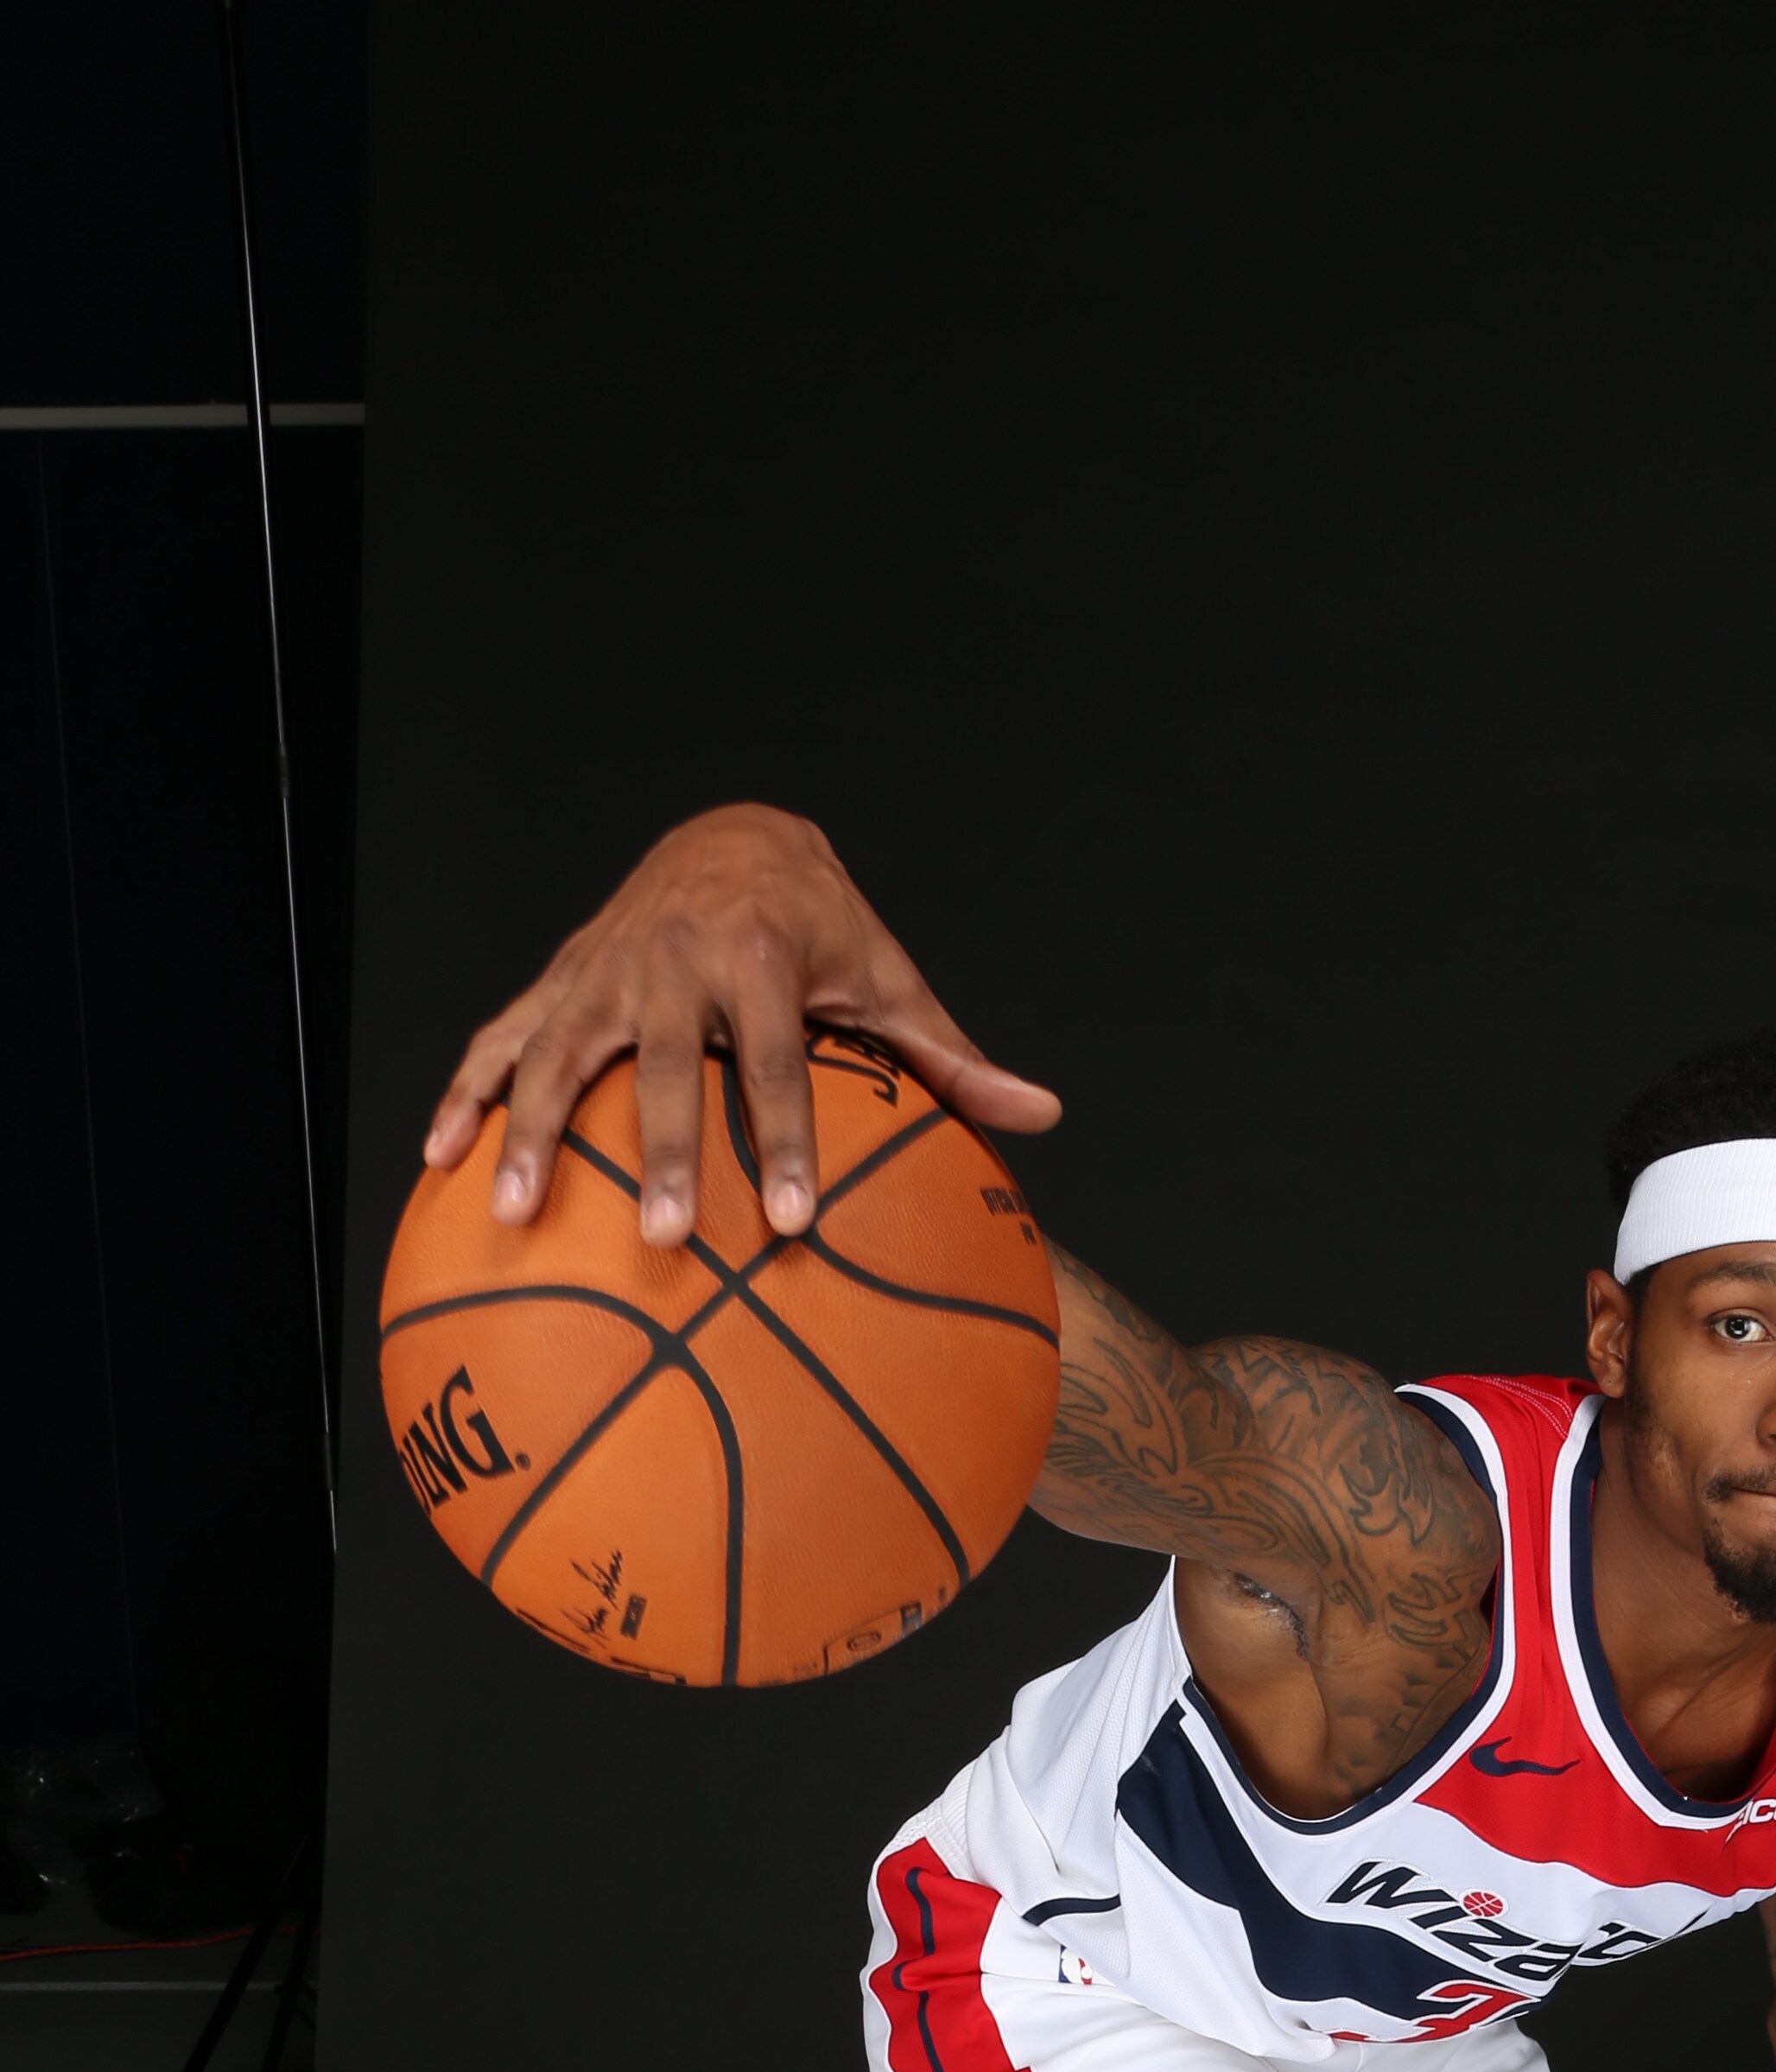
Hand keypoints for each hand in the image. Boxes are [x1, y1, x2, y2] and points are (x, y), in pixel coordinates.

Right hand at [421, 802, 1063, 1248]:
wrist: (735, 832)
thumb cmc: (825, 925)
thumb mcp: (888, 977)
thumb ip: (952, 1055)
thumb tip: (1040, 1115)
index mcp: (760, 959)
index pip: (774, 1066)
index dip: (783, 1144)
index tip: (791, 1223)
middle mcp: (673, 962)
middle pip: (659, 1072)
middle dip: (659, 1155)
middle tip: (661, 1240)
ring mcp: (605, 972)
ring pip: (556, 1058)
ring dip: (529, 1136)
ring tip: (513, 1215)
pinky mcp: (560, 981)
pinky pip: (500, 1040)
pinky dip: (466, 1094)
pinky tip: (440, 1160)